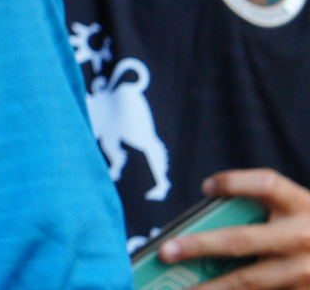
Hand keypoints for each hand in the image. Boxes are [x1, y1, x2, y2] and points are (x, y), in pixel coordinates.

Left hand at [160, 170, 309, 288]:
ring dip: (211, 288)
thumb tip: (208, 218)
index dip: (234, 183)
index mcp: (301, 205)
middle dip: (199, 247)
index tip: (206, 186)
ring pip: (248, 282)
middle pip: (241, 241)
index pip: (266, 184)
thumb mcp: (298, 208)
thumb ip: (265, 207)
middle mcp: (302, 238)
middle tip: (166, 252)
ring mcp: (305, 272)